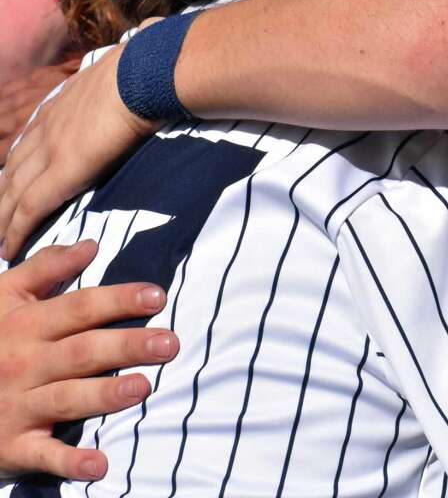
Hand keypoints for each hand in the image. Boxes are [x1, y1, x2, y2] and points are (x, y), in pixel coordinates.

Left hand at [0, 45, 158, 260]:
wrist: (145, 74)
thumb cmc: (144, 70)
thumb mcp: (118, 76)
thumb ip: (115, 87)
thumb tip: (132, 81)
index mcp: (60, 107)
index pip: (27, 144)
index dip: (17, 168)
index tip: (10, 186)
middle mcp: (46, 128)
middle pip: (11, 170)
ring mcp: (50, 149)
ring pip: (11, 192)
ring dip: (1, 217)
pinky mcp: (63, 171)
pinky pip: (29, 207)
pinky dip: (16, 230)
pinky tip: (9, 248)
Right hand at [0, 240, 178, 479]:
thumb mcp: (2, 298)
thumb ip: (44, 269)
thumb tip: (90, 244)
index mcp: (27, 326)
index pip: (80, 308)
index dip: (118, 300)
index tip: (158, 296)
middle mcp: (26, 364)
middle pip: (83, 351)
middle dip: (126, 346)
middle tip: (169, 344)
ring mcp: (20, 405)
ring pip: (67, 398)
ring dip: (104, 395)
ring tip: (141, 388)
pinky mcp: (13, 445)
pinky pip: (43, 455)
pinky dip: (70, 462)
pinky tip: (100, 466)